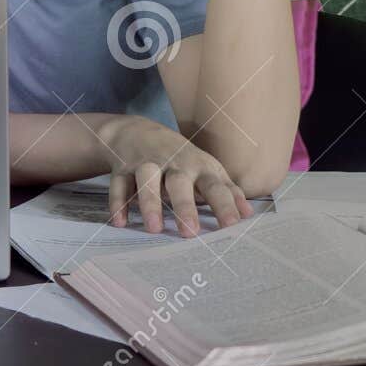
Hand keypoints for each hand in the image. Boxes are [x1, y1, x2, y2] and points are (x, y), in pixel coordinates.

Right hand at [94, 115, 254, 236]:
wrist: (136, 132)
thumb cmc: (180, 158)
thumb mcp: (205, 169)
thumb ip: (226, 191)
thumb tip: (248, 214)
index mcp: (197, 166)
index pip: (214, 186)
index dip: (224, 204)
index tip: (232, 225)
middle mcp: (172, 163)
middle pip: (179, 182)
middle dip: (184, 206)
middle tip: (189, 233)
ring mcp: (145, 163)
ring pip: (146, 180)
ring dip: (149, 203)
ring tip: (153, 228)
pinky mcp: (122, 168)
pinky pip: (118, 184)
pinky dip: (117, 202)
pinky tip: (119, 222)